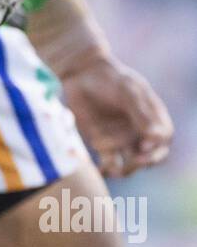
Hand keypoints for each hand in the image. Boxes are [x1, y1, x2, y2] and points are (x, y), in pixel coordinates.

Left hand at [61, 55, 172, 177]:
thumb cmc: (110, 79)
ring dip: (121, 164)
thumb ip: (140, 113)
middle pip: (149, 156)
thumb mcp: (127, 91)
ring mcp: (122, 139)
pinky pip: (109, 164)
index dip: (157, 146)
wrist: (82, 76)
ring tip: (102, 149)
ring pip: (128, 162)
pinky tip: (99, 169)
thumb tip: (153, 137)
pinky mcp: (103, 144)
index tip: (143, 144)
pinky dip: (106, 170)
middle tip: (132, 160)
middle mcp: (140, 130)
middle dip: (142, 162)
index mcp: (153, 116)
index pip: (164, 138)